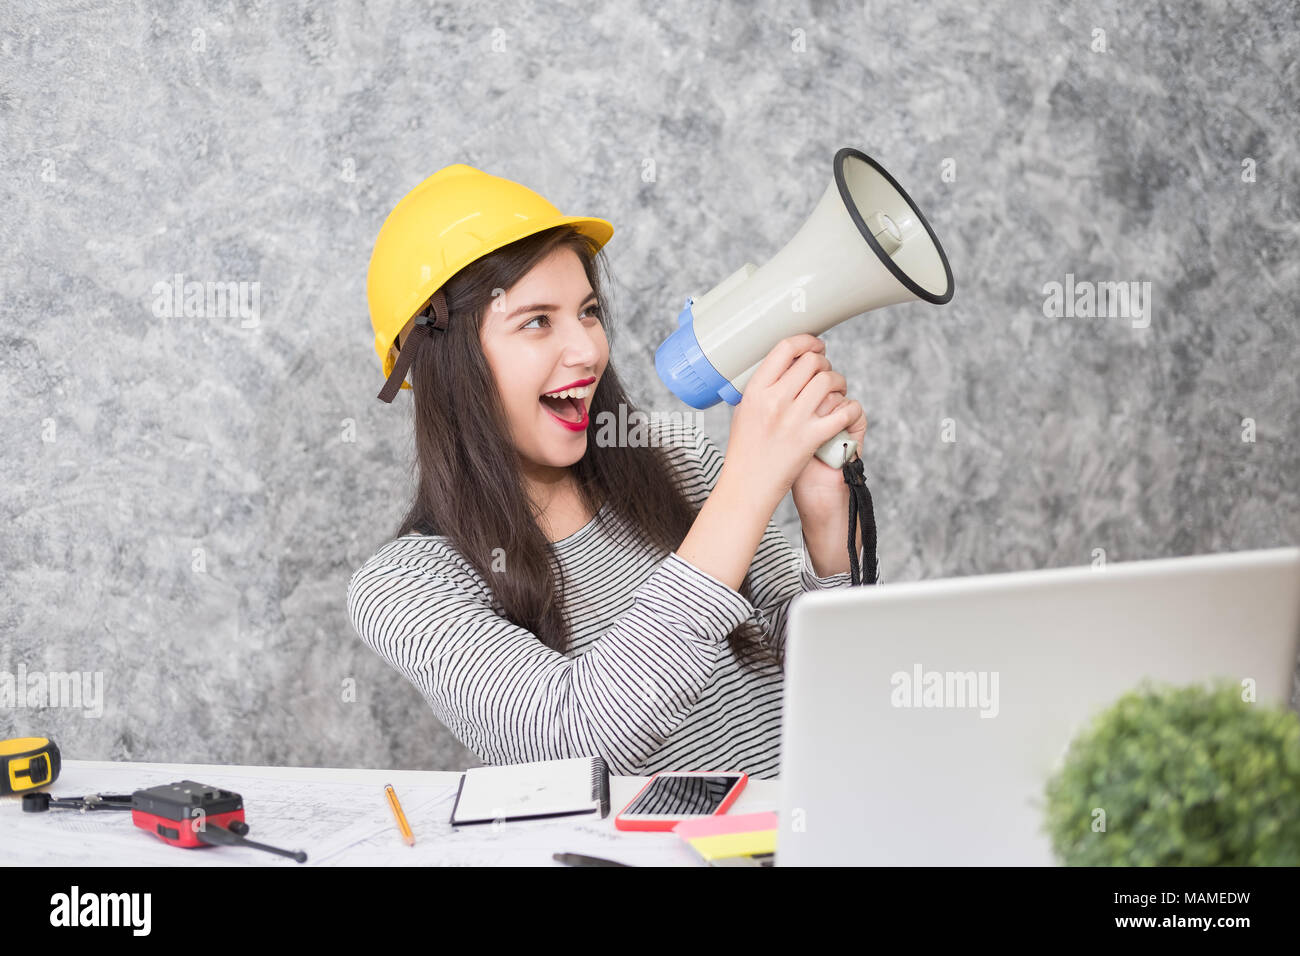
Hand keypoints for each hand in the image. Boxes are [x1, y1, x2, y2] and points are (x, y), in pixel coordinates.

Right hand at [723, 334, 859, 510]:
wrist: (748, 486)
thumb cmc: (745, 451)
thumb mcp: (743, 412)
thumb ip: (761, 389)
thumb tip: (781, 367)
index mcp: (756, 390)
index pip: (785, 349)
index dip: (806, 341)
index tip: (815, 345)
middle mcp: (774, 400)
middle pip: (811, 361)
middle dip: (824, 362)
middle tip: (825, 371)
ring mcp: (794, 418)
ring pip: (828, 381)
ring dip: (839, 381)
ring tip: (837, 389)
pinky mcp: (811, 438)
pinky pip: (841, 412)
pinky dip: (848, 409)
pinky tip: (845, 411)